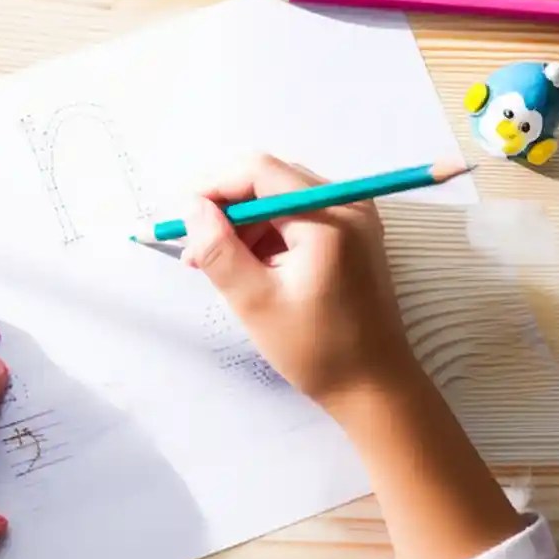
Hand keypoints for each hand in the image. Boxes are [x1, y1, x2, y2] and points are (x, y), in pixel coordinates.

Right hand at [181, 154, 417, 407]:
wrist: (374, 387)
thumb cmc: (317, 350)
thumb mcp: (254, 301)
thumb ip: (218, 249)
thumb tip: (192, 207)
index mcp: (328, 217)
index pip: (259, 171)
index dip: (214, 187)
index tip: (184, 220)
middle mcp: (347, 203)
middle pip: (270, 179)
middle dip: (227, 208)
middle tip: (196, 250)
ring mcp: (354, 217)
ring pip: (280, 196)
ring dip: (244, 223)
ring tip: (217, 265)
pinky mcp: (352, 234)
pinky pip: (298, 215)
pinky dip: (268, 233)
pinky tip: (249, 266)